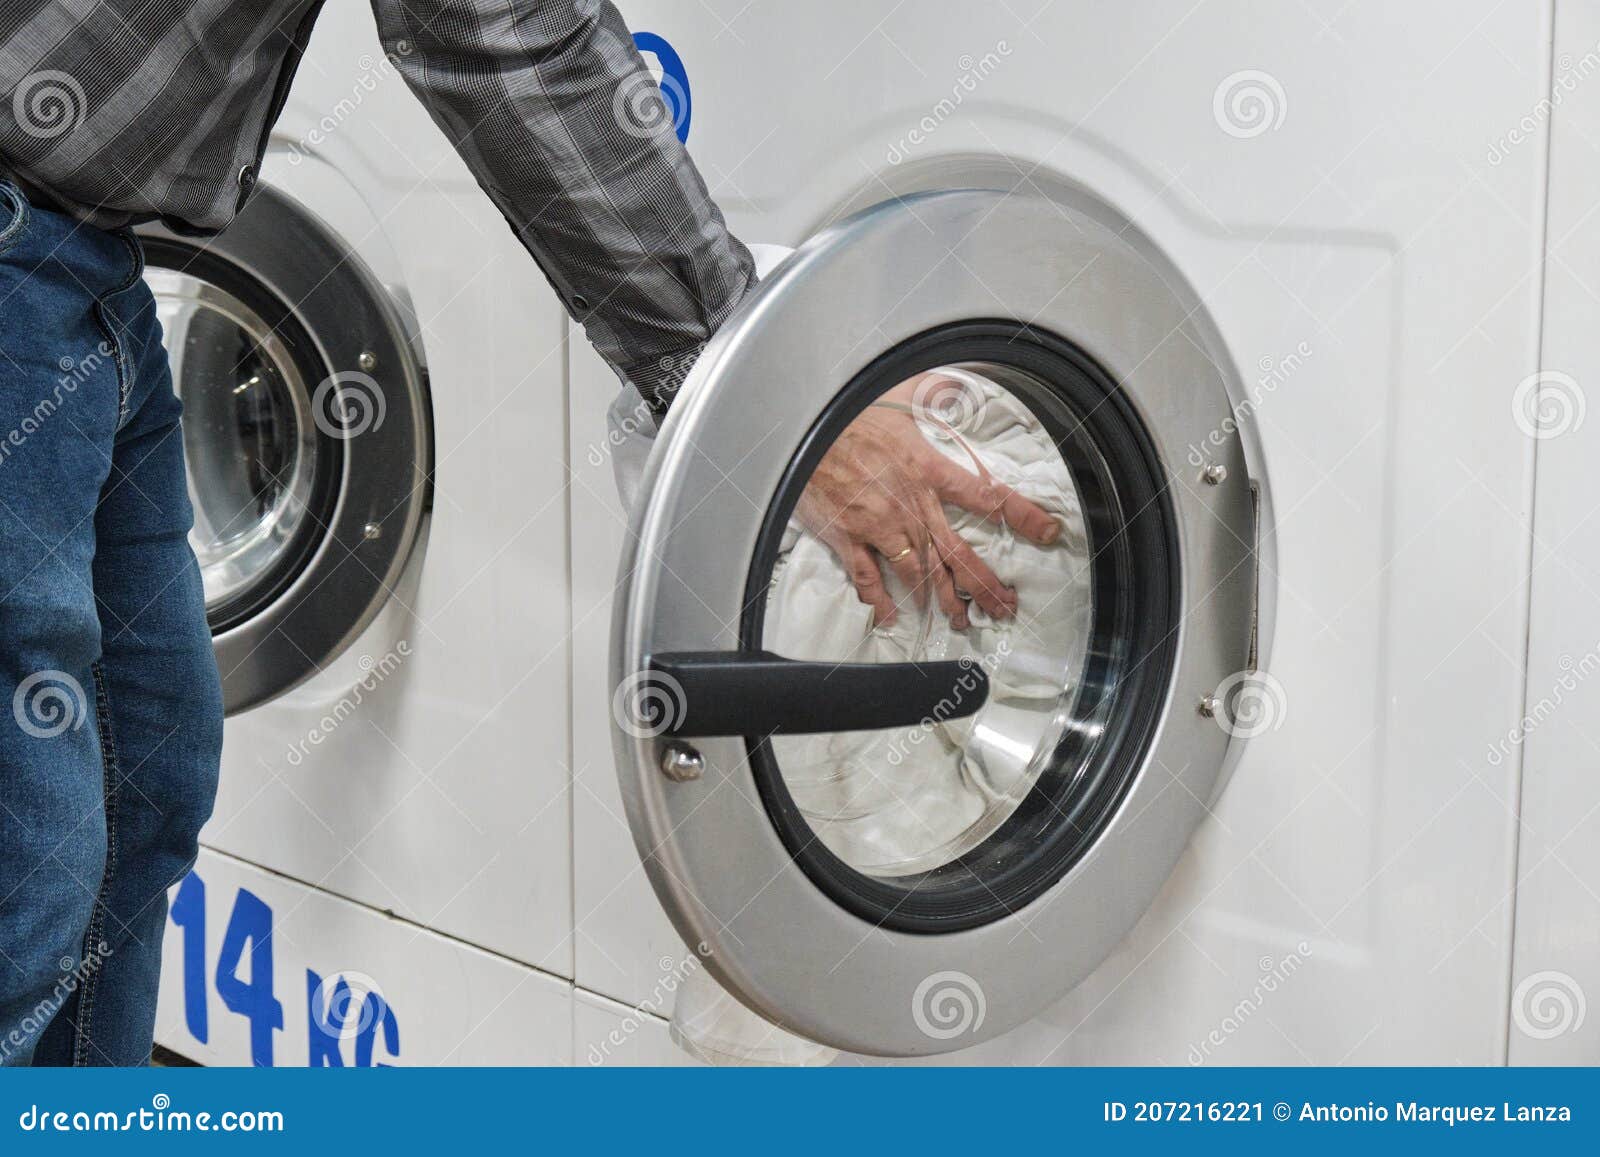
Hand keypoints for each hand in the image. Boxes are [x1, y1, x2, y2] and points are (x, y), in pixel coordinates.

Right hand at [794, 373, 1059, 628]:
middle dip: (985, 586)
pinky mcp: (850, 539)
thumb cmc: (847, 414)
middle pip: (958, 555)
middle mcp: (912, 506)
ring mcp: (881, 528)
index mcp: (929, 471)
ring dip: (942, 601)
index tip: (1049, 532)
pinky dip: (880, 601)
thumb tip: (954, 381)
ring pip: (920, 574)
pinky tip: (891, 618)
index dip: (1022, 516)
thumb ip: (931, 390)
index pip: (987, 496)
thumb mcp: (898, 394)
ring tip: (960, 622)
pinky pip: (869, 578)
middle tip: (1004, 608)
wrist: (801, 434)